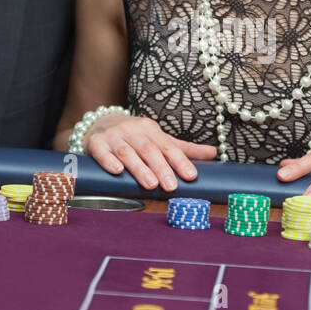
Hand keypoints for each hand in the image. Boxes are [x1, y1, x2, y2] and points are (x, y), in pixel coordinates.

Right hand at [84, 114, 216, 191]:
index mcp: (151, 129)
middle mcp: (133, 130)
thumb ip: (183, 148)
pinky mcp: (96, 143)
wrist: (99, 123)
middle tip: (171, 186)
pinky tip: (118, 171)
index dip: (181, 161)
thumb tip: (214, 153)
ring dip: (139, 168)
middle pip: (149, 150)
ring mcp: (113, 136)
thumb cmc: (134, 136)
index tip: (191, 176)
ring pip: (127, 152)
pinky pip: (102, 152)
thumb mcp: (158, 139)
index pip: (169, 146)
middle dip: (161, 168)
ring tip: (150, 184)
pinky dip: (109, 161)